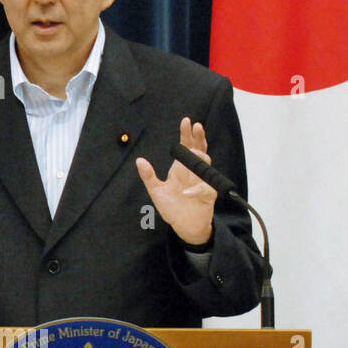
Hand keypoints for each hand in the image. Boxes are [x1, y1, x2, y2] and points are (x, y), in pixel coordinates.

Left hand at [135, 117, 216, 245]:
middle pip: (199, 150)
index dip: (187, 134)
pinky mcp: (207, 196)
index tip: (187, 121)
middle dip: (198, 138)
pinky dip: (195, 190)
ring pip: (206, 165)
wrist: (183, 226)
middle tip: (197, 126)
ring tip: (193, 154)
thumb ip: (148, 176)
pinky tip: (186, 192)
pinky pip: (204, 189)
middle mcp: (193, 173)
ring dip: (200, 159)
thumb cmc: (172, 207)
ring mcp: (202, 182)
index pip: (186, 147)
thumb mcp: (156, 191)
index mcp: (181, 168)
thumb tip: (139, 160)